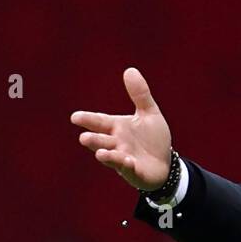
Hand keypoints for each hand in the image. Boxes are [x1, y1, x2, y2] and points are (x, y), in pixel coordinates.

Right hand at [71, 67, 172, 190]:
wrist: (165, 164)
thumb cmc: (153, 139)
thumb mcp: (149, 114)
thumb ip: (140, 94)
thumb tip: (130, 70)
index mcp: (117, 128)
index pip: (99, 122)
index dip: (88, 120)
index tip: (75, 117)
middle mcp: (117, 143)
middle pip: (101, 140)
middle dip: (93, 140)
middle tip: (83, 138)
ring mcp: (124, 158)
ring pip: (112, 157)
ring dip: (106, 156)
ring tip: (99, 153)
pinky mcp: (134, 171)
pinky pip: (128, 168)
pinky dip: (126, 164)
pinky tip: (128, 160)